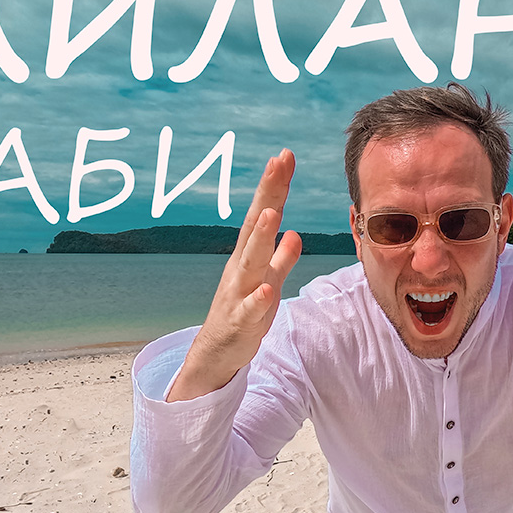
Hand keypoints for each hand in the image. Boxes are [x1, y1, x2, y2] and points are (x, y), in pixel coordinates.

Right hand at [168, 150, 302, 400]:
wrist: (216, 355)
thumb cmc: (243, 314)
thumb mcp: (268, 284)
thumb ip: (282, 260)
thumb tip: (296, 234)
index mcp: (249, 256)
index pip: (264, 214)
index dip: (275, 187)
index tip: (285, 156)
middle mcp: (241, 268)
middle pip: (255, 226)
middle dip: (268, 195)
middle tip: (278, 163)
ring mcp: (237, 294)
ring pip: (251, 262)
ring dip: (260, 238)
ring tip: (271, 214)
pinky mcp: (239, 323)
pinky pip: (250, 310)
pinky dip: (259, 299)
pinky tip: (267, 289)